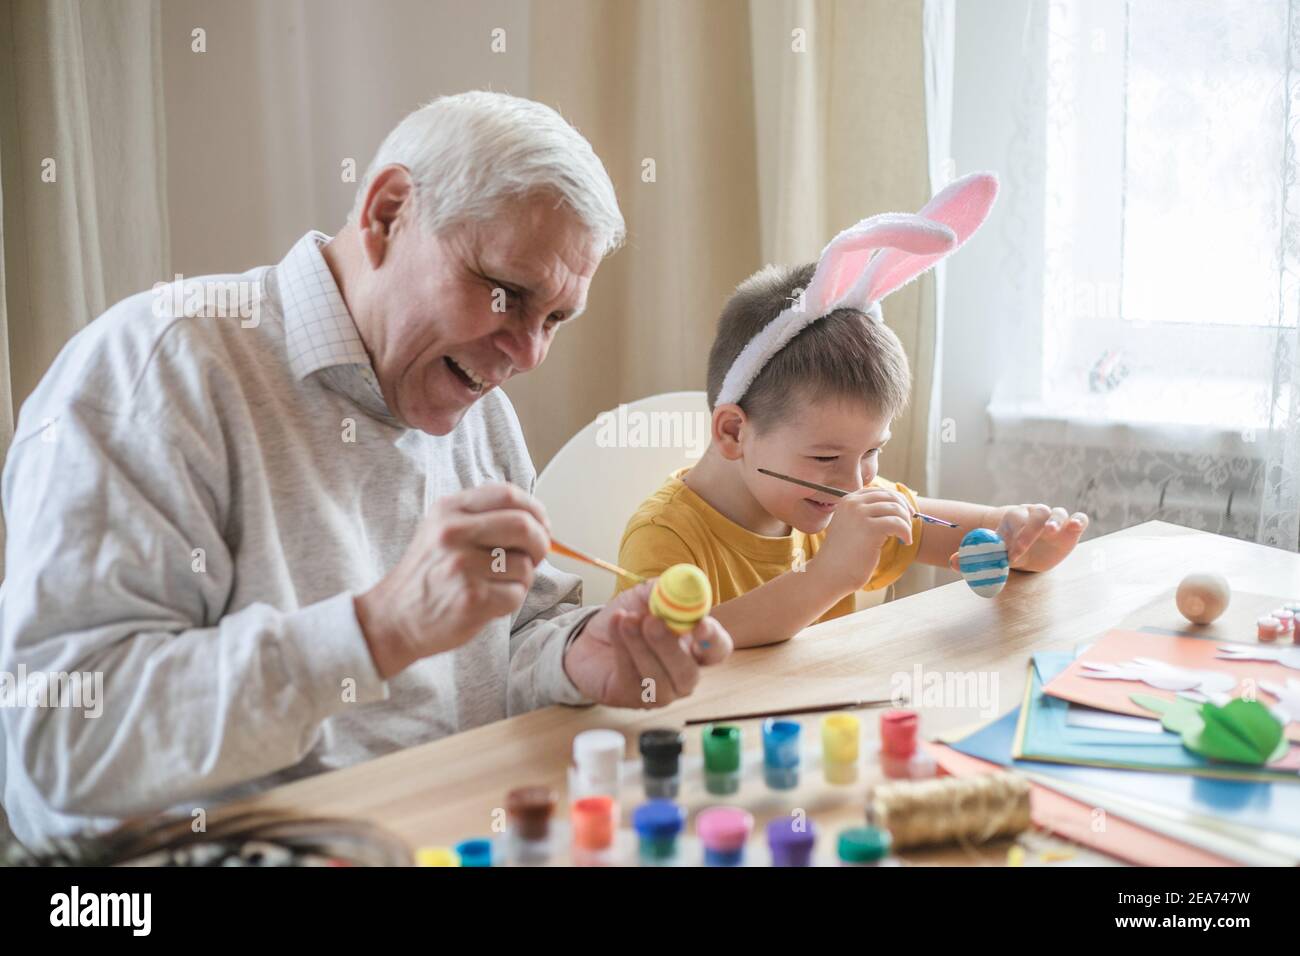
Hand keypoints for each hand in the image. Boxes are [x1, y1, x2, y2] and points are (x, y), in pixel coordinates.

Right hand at [355, 482, 549, 678]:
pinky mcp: (472, 598)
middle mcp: (453, 533)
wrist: (393, 619)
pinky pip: (516, 594)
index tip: (541, 526)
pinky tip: (489, 602)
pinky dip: (511, 601)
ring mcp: (462, 565)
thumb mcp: (441, 530)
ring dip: (522, 578)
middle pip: (524, 525)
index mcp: (449, 509)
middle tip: (535, 557)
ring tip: (497, 584)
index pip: (509, 494)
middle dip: (540, 543)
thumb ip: (481, 517)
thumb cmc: (427, 576)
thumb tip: (536, 520)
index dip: (535, 511)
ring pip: (524, 565)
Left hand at [563, 580, 731, 707]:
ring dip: (639, 644)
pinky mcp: (631, 699)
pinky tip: (615, 625)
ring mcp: (659, 692)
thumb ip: (666, 590)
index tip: (700, 624)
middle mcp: (682, 675)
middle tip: (652, 621)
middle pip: (687, 672)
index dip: (712, 639)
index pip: (717, 649)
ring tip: (624, 618)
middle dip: (669, 646)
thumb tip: (684, 582)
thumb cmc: (628, 618)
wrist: (590, 638)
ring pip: (656, 677)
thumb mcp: (645, 596)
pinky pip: (630, 678)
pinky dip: (621, 648)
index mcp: (696, 648)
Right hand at [814, 488, 913, 591]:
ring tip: (905, 537)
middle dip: (905, 509)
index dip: (897, 500)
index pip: (880, 491)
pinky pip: (898, 523)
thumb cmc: (844, 555)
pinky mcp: (870, 528)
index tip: (906, 513)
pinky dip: (906, 532)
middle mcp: (853, 503)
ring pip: (896, 509)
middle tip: (909, 524)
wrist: (831, 573)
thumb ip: (868, 514)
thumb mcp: (853, 526)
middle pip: (890, 497)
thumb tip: (899, 506)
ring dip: (906, 523)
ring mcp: (860, 514)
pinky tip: (905, 542)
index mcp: (847, 500)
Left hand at [948, 503, 1087, 573]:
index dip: (1009, 536)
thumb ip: (973, 557)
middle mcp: (1035, 514)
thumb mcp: (992, 555)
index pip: (1012, 520)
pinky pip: (1078, 518)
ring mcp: (1055, 520)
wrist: (1028, 551)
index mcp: (1014, 517)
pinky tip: (1074, 527)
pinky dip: (1077, 521)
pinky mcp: (1071, 529)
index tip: (1005, 555)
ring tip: (1051, 531)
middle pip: (1035, 513)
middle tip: (1020, 552)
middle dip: (1028, 531)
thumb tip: (953, 561)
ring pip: (1057, 512)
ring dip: (1054, 520)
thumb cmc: (1008, 550)